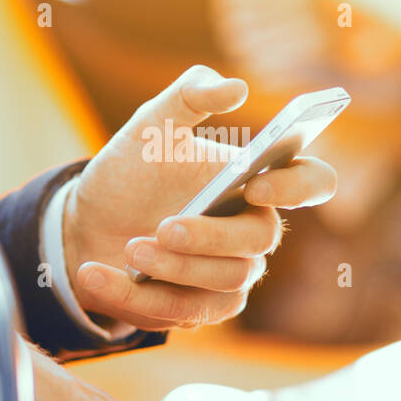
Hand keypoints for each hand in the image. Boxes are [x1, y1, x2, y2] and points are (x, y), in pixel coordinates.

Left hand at [63, 65, 337, 330]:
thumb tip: (235, 87)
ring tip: (128, 248)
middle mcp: (253, 231)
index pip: (313, 182)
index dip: (298, 186)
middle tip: (163, 226)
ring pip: (225, 283)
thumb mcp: (151, 124)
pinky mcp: (200, 308)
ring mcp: (231, 274)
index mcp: (258, 180)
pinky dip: (135, 297)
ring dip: (172, 268)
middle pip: (260, 242)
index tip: (254, 181)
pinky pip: (183, 312)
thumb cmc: (132, 170)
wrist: (87, 221)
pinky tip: (94, 273)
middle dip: (210, 237)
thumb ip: (189, 95)